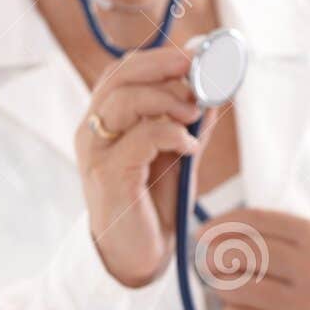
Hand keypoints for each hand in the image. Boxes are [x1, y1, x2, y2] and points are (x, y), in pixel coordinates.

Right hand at [74, 45, 218, 287]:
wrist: (138, 255)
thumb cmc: (154, 203)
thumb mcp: (178, 154)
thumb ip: (190, 123)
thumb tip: (216, 88)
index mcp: (105, 120)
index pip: (123, 71)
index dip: (160, 57)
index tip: (196, 54)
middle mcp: (93, 131)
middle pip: (121, 77)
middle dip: (164, 67)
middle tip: (199, 73)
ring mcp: (96, 153)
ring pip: (126, 100)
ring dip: (168, 99)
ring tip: (194, 114)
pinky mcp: (109, 177)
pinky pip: (140, 138)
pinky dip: (172, 134)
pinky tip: (189, 147)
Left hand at [195, 209, 309, 309]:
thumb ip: (288, 237)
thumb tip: (226, 232)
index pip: (257, 221)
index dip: (222, 224)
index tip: (203, 232)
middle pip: (244, 253)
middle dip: (214, 256)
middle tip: (206, 263)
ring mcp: (305, 305)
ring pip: (240, 288)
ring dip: (220, 287)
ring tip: (220, 288)